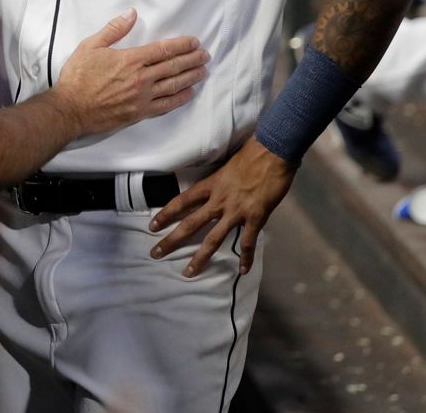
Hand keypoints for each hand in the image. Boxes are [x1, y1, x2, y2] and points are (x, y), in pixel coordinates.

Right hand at [52, 9, 208, 135]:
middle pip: (173, 67)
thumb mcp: (91, 46)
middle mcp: (141, 78)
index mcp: (131, 59)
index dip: (181, 45)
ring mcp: (142, 97)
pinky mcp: (139, 113)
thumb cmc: (78, 76)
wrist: (70, 109)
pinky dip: (179, 98)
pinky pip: (165, 105)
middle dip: (191, 59)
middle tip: (205, 55)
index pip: (163, 50)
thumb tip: (131, 13)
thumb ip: (114, 29)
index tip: (194, 42)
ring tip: (203, 71)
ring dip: (190, 77)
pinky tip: (189, 93)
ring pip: (173, 85)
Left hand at [148, 136, 294, 276]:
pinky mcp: (255, 218)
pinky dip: (246, 258)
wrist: (273, 151)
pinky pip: (247, 242)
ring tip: (189, 273)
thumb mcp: (228, 166)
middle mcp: (218, 200)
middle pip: (190, 223)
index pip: (181, 201)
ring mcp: (236, 211)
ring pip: (213, 239)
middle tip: (155, 253)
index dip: (165, 214)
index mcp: (211, 185)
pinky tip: (242, 271)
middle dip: (171, 240)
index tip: (152, 226)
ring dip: (200, 257)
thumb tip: (219, 191)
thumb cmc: (252, 153)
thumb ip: (221, 182)